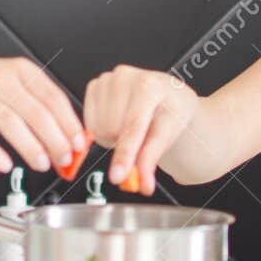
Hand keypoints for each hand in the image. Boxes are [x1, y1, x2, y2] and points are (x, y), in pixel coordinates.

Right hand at [0, 56, 85, 174]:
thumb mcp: (6, 78)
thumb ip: (34, 98)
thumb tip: (63, 128)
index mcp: (18, 69)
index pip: (53, 97)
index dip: (70, 123)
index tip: (79, 141)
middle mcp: (0, 80)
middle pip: (38, 113)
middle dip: (57, 140)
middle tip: (65, 157)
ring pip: (14, 126)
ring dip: (32, 149)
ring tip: (42, 163)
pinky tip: (4, 165)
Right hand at [83, 65, 198, 194]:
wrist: (167, 96)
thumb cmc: (170, 110)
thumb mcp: (169, 134)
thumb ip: (151, 159)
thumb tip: (142, 183)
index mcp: (149, 85)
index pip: (132, 127)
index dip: (124, 155)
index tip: (118, 176)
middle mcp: (125, 77)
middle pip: (112, 130)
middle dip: (123, 144)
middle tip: (139, 138)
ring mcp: (107, 79)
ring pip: (98, 128)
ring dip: (112, 137)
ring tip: (129, 128)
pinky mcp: (94, 86)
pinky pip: (89, 123)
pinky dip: (102, 129)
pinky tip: (117, 121)